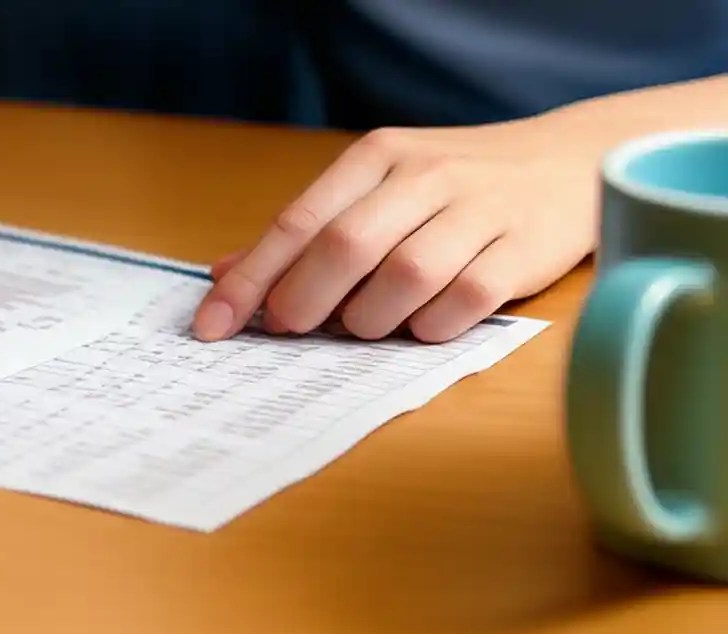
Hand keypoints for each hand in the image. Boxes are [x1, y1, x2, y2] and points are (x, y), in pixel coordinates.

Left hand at [191, 115, 599, 342]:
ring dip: (370, 319)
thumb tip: (226, 273)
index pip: (298, 222)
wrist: (568, 160)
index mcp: (377, 157)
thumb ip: (306, 233)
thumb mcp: (376, 191)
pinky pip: (465, 300)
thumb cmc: (453, 188)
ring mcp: (479, 209)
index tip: (212, 326)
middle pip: (345, 246)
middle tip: (293, 328)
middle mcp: (426, 175)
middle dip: (305, 301)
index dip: (250, 281)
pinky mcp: (524, 248)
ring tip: (366, 325)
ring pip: (405, 276)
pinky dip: (432, 325)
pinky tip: (424, 324)